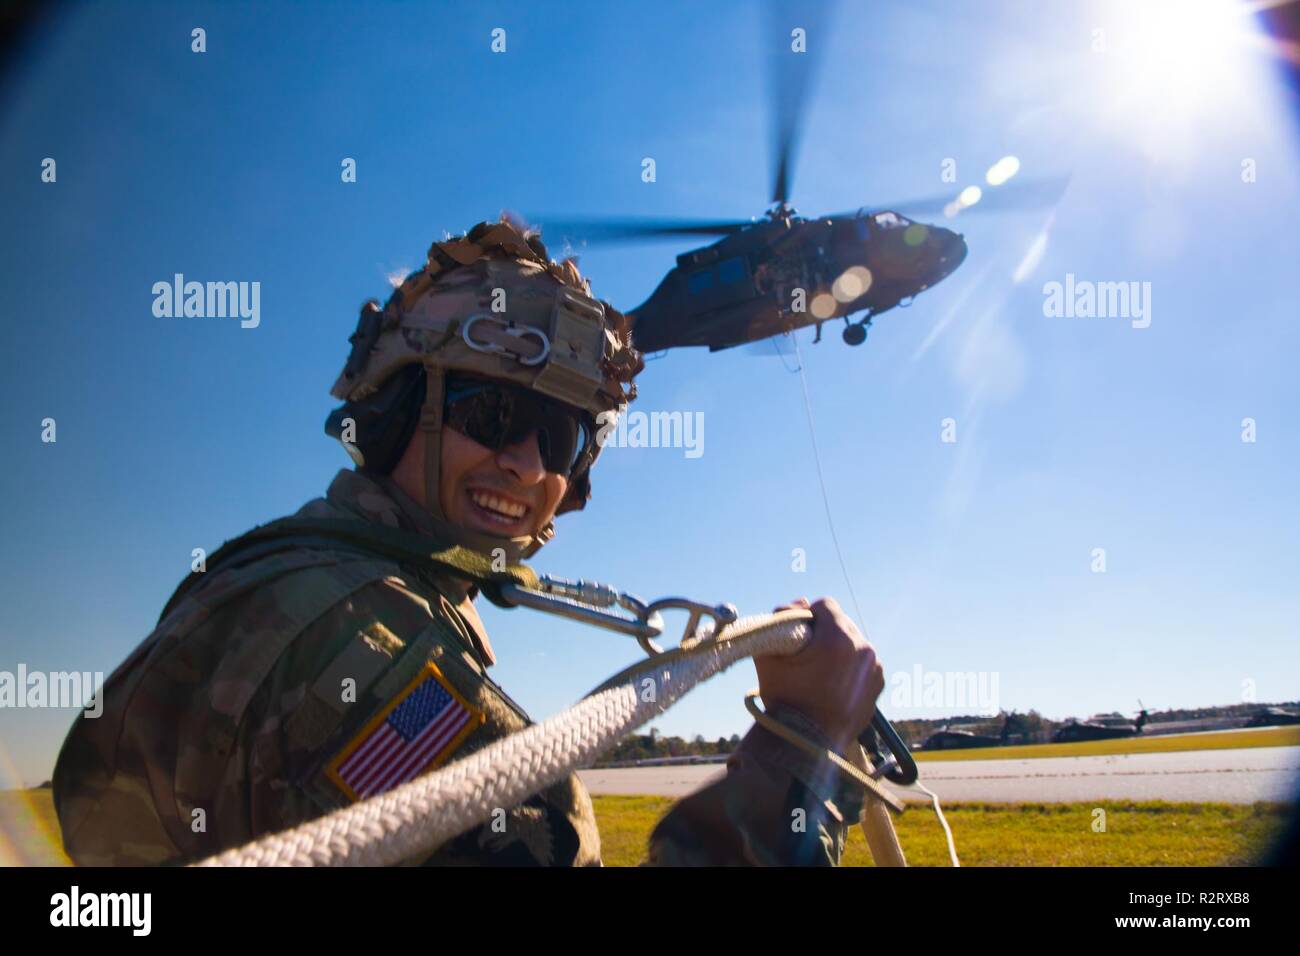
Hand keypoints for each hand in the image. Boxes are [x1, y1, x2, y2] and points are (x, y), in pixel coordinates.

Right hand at [753, 597, 884, 750]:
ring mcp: (875, 668)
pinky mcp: (878, 685)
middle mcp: (863, 649)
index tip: (799, 632)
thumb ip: (779, 619)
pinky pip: (863, 664)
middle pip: (841, 624)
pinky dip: (849, 668)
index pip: (826, 605)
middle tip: (806, 654)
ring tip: (819, 672)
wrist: (804, 743)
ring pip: (854, 643)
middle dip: (824, 633)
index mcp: (838, 638)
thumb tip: (799, 604)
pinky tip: (832, 684)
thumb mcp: (768, 654)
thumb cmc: (784, 698)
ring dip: (838, 650)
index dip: (808, 614)